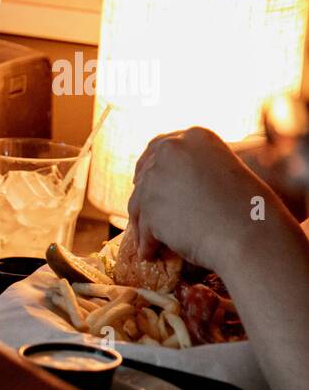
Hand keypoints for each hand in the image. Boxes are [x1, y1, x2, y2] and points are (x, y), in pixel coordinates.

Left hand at [128, 127, 288, 272]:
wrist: (250, 234)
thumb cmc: (249, 209)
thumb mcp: (226, 173)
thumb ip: (197, 169)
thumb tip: (169, 182)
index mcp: (195, 136)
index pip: (160, 146)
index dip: (150, 165)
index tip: (143, 178)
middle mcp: (172, 150)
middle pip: (145, 176)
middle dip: (142, 195)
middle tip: (140, 211)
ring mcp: (157, 178)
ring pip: (139, 204)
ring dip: (142, 224)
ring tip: (147, 240)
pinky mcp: (149, 208)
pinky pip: (143, 229)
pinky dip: (147, 243)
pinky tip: (151, 253)